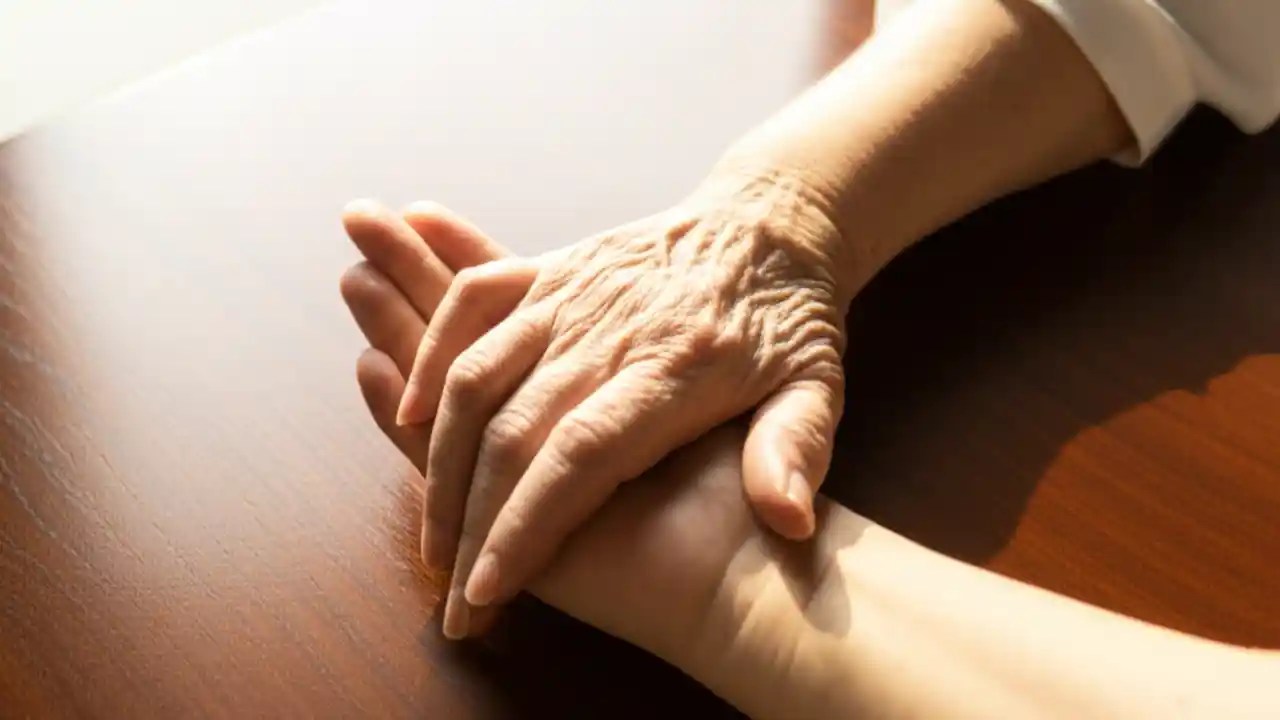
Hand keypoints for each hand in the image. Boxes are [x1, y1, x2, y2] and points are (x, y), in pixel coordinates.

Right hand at [339, 200, 759, 660]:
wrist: (770, 219)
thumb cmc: (793, 317)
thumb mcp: (818, 387)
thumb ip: (798, 451)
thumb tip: (790, 522)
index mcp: (676, 370)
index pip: (581, 459)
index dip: (526, 526)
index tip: (486, 589)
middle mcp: (610, 330)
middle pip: (514, 431)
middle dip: (469, 518)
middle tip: (450, 588)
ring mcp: (573, 293)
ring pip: (476, 376)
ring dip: (440, 458)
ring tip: (431, 532)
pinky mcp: (550, 268)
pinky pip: (471, 304)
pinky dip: (431, 355)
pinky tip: (411, 413)